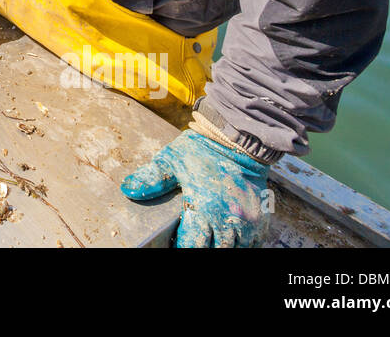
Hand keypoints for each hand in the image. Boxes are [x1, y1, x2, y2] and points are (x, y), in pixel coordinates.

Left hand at [119, 130, 271, 246]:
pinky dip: (240, 244)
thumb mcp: (172, 160)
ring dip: (221, 246)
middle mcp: (229, 220)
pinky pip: (254, 243)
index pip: (192, 246)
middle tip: (191, 239)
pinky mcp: (261, 219)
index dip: (182, 247)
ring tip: (209, 239)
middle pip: (215, 251)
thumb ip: (152, 179)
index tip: (175, 243)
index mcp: (205, 210)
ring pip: (235, 250)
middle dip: (202, 247)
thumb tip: (128, 190)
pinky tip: (227, 238)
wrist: (239, 137)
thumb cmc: (204, 149)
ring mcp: (248, 222)